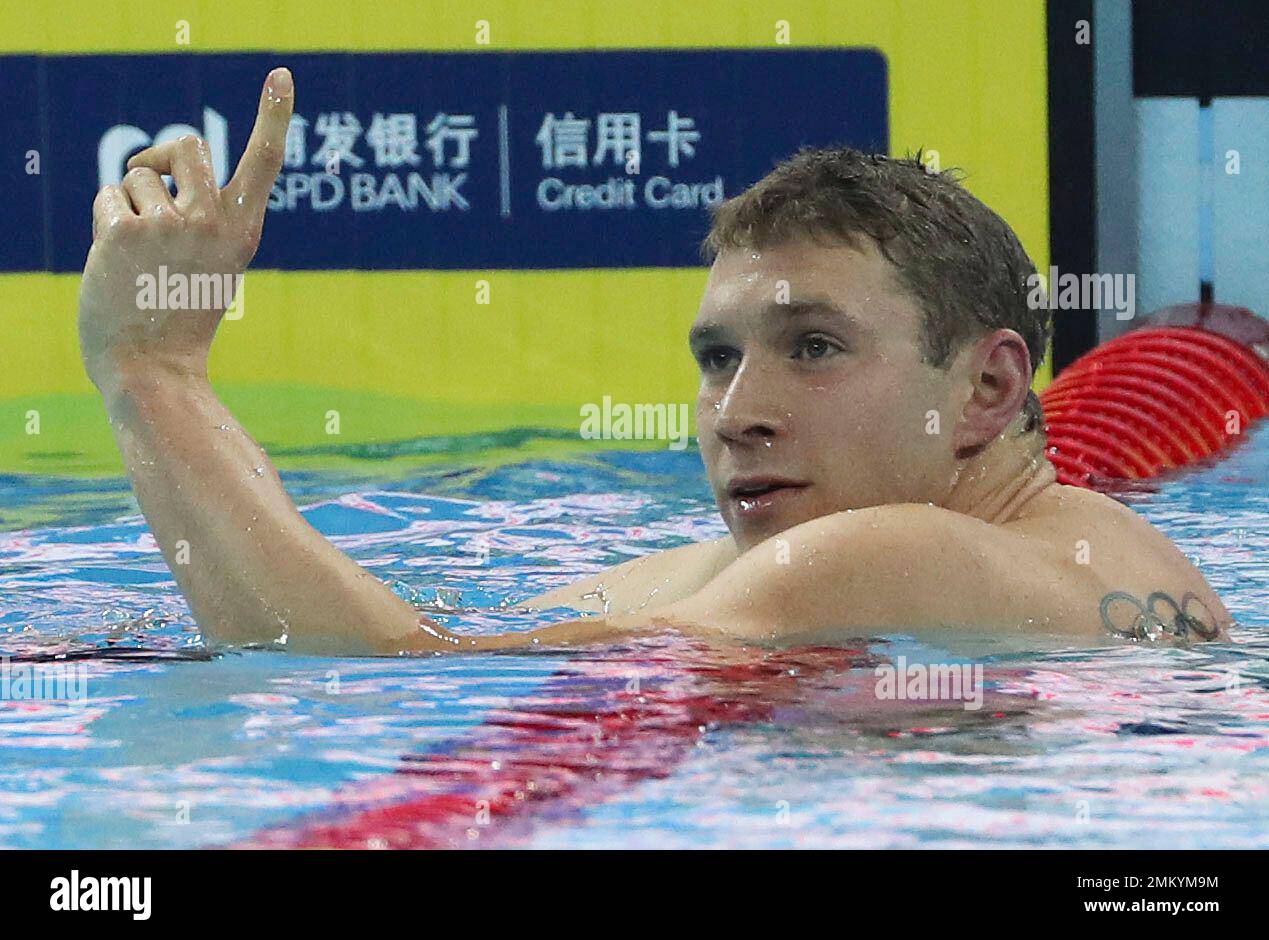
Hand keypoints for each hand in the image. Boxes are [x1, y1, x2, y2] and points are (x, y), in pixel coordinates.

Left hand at [78, 67, 293, 395]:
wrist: (152, 367)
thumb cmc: (180, 317)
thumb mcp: (211, 265)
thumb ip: (203, 217)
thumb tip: (154, 167)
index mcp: (243, 231)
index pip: (264, 163)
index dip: (273, 115)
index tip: (282, 75)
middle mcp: (213, 222)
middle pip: (186, 145)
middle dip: (160, 156)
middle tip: (151, 188)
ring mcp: (170, 225)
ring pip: (138, 175)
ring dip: (130, 204)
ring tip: (138, 257)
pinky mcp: (125, 230)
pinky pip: (109, 198)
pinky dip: (105, 224)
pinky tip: (117, 264)